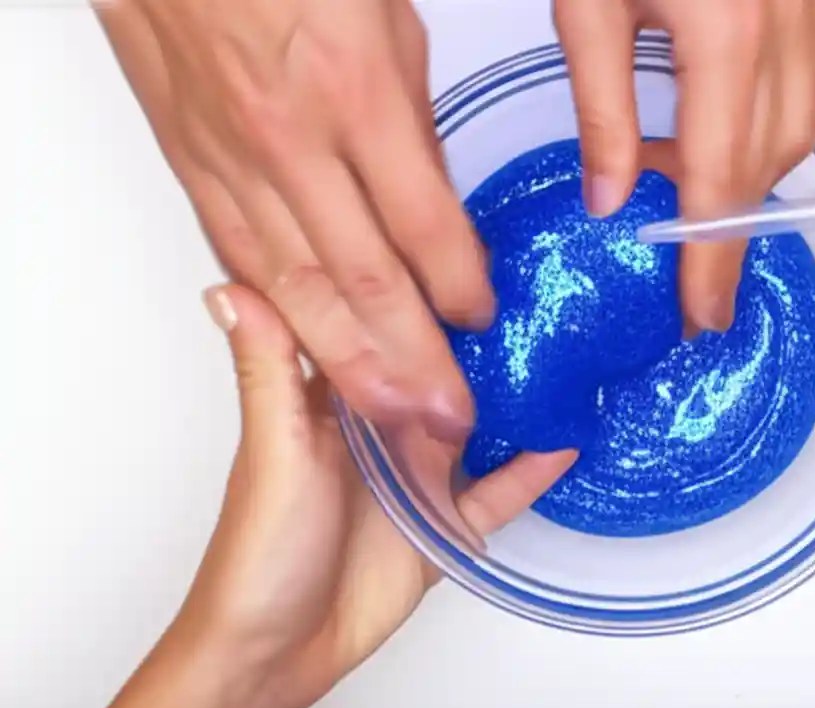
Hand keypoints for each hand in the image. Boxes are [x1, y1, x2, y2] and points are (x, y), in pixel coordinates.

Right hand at [97, 0, 489, 442]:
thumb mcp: (390, 27)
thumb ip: (414, 126)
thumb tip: (437, 209)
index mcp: (355, 95)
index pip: (422, 226)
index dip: (457, 289)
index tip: (481, 326)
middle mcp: (290, 142)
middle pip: (361, 282)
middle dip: (411, 363)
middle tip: (447, 422)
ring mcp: (234, 162)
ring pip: (296, 291)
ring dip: (346, 366)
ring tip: (388, 420)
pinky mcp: (193, 170)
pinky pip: (242, 262)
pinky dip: (280, 321)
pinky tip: (309, 360)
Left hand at [106, 286, 576, 707]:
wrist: (276, 650)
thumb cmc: (259, 552)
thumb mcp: (272, 450)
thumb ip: (268, 370)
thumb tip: (232, 285)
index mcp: (330, 403)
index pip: (370, 333)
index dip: (401, 292)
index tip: (443, 245)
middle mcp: (377, 431)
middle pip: (435, 374)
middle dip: (473, 339)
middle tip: (525, 290)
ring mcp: (414, 475)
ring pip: (475, 424)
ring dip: (511, 396)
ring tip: (560, 354)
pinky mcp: (442, 523)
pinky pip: (498, 491)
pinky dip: (531, 470)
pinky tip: (565, 441)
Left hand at [553, 0, 814, 331]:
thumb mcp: (589, 6)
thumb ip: (601, 105)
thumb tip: (608, 200)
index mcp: (726, 29)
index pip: (722, 178)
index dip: (711, 258)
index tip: (701, 312)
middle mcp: (789, 26)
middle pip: (765, 163)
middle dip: (724, 224)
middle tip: (683, 261)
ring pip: (803, 132)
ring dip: (750, 168)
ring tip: (687, 170)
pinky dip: (789, 119)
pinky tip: (746, 118)